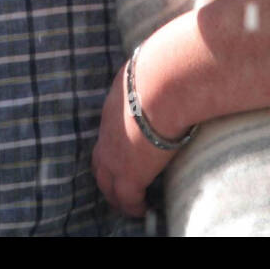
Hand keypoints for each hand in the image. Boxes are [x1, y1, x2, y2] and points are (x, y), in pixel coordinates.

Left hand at [91, 57, 179, 218]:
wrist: (163, 85)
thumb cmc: (163, 68)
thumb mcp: (150, 64)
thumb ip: (154, 68)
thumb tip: (170, 58)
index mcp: (113, 106)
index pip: (109, 130)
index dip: (115, 143)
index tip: (126, 149)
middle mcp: (108, 133)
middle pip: (99, 161)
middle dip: (107, 174)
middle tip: (118, 184)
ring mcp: (116, 156)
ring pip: (108, 184)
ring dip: (116, 194)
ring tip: (128, 203)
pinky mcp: (131, 175)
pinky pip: (128, 199)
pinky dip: (133, 207)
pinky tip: (143, 210)